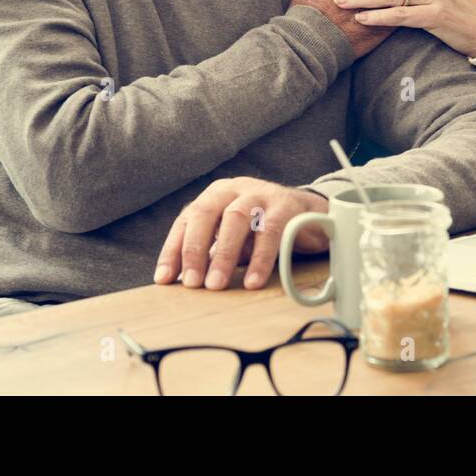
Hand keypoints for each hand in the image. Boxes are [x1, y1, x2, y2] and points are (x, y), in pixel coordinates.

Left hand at [154, 179, 330, 290]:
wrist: (311, 215)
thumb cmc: (262, 229)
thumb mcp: (233, 237)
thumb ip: (211, 251)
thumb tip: (182, 281)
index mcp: (215, 195)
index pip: (186, 220)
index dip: (173, 250)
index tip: (164, 279)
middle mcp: (235, 190)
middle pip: (206, 213)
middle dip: (195, 250)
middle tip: (192, 283)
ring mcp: (261, 194)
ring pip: (237, 219)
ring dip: (224, 255)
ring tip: (216, 286)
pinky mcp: (286, 206)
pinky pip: (270, 232)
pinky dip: (260, 259)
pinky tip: (253, 282)